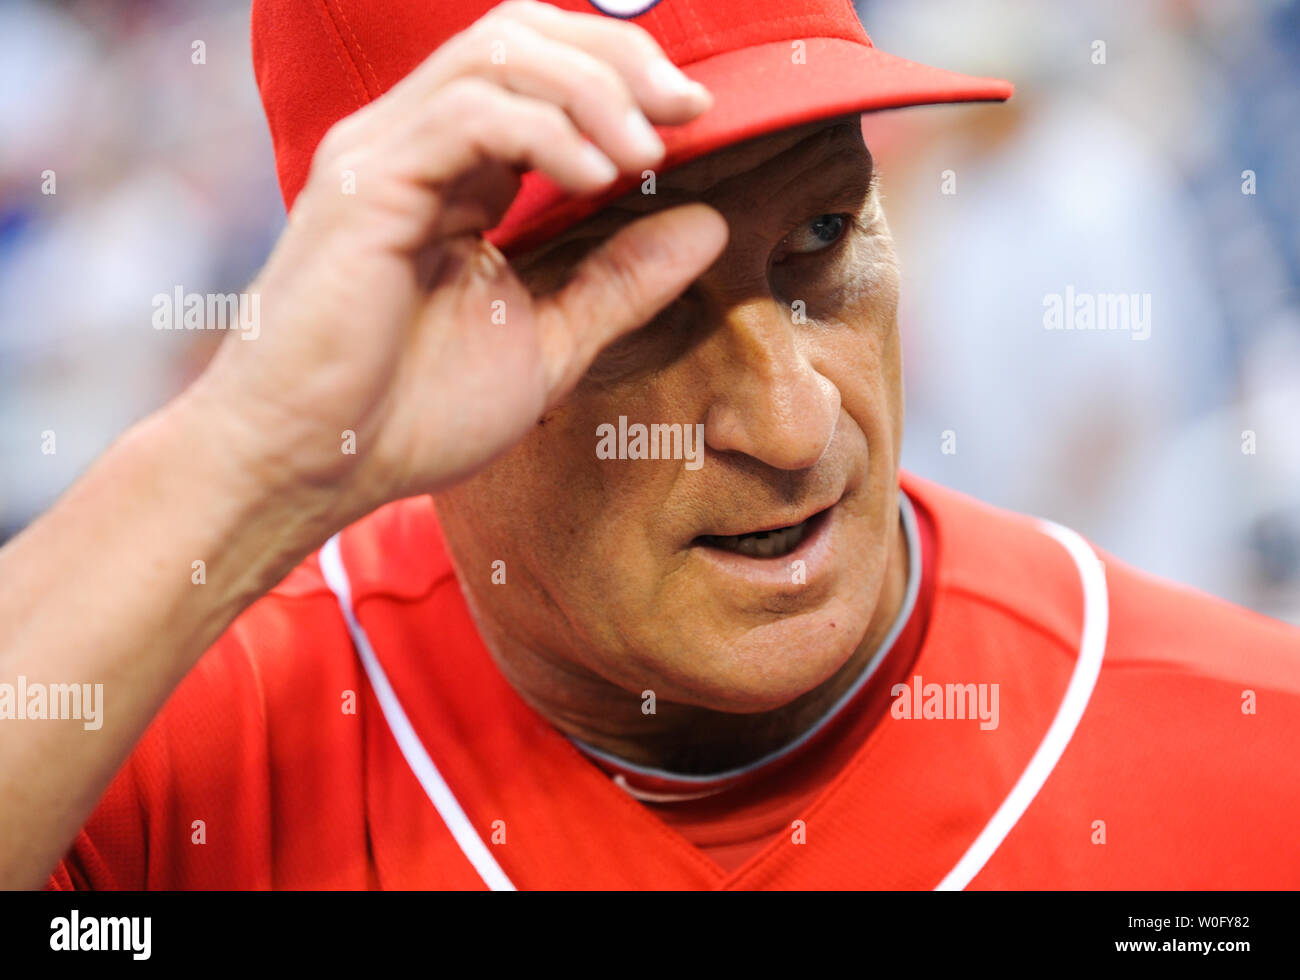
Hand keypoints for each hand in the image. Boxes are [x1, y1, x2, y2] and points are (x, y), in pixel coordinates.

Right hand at [188, 0, 727, 521]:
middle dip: (620, 60)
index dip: (623, 74)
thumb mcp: (548, 341)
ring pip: (496, 53)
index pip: (538, 67)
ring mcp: (382, 154)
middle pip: (521, 33)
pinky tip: (592, 176)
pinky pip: (468, 112)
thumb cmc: (408, 415)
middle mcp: (412, 143)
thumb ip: (621, 280)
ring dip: (591, 91)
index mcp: (453, 172)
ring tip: (644, 156)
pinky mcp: (366, 183)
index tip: (693, 117)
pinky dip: (545, 131)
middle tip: (686, 112)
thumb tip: (706, 225)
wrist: (312, 468)